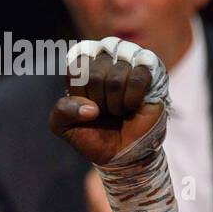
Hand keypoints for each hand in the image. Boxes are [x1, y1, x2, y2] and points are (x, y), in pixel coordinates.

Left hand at [50, 45, 163, 166]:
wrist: (118, 153)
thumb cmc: (92, 135)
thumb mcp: (63, 127)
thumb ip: (61, 111)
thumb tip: (90, 108)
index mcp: (83, 67)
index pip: (76, 66)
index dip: (79, 91)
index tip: (85, 104)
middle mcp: (106, 59)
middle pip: (94, 73)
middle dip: (97, 101)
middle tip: (104, 110)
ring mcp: (129, 62)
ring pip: (116, 77)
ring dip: (115, 104)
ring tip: (118, 110)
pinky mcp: (151, 71)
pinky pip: (138, 78)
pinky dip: (131, 100)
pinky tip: (132, 107)